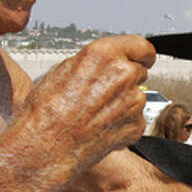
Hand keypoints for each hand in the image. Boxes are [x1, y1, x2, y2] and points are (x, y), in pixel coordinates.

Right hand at [26, 35, 156, 172]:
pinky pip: (134, 119)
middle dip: (126, 80)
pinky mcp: (137, 124)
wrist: (48, 145)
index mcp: (105, 54)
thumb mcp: (64, 69)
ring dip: (122, 102)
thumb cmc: (48, 109)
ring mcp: (133, 101)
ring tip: (95, 114)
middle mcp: (124, 74)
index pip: (141, 46)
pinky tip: (100, 127)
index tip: (143, 59)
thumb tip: (107, 62)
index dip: (142, 54)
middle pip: (138, 71)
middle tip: (102, 93)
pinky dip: (122, 122)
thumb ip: (94, 62)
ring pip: (136, 96)